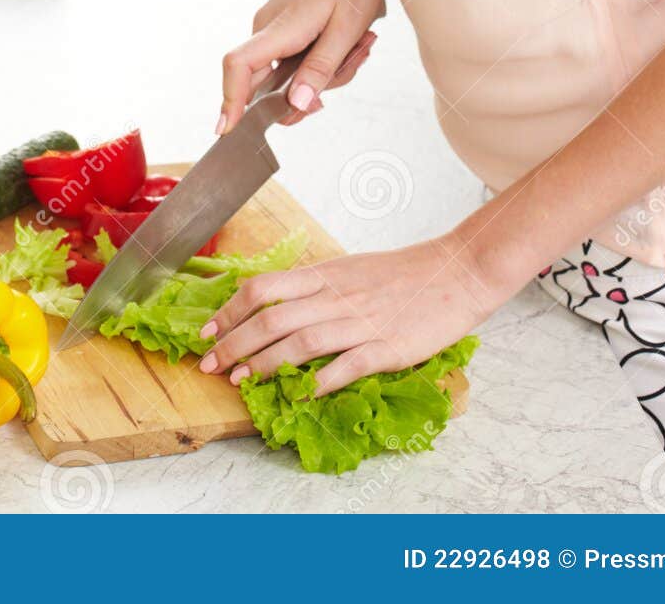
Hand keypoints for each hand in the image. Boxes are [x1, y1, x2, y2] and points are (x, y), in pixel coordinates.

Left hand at [196, 231, 502, 396]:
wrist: (456, 272)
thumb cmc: (404, 273)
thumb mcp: (352, 269)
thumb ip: (318, 287)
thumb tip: (278, 306)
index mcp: (326, 274)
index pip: (263, 288)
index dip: (229, 310)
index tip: (208, 331)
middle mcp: (337, 296)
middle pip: (272, 318)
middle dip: (234, 343)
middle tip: (210, 364)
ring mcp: (361, 322)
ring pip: (300, 342)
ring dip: (265, 364)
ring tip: (241, 380)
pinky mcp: (387, 347)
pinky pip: (346, 366)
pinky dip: (319, 382)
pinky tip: (300, 396)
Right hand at [217, 0, 385, 134]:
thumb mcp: (347, 27)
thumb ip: (320, 70)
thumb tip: (295, 106)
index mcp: (279, 27)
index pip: (238, 67)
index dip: (229, 100)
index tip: (226, 130)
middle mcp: (267, 27)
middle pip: (272, 82)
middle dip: (313, 90)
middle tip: (355, 62)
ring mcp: (275, 24)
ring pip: (292, 70)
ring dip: (329, 70)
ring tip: (362, 43)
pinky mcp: (286, 22)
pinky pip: (298, 55)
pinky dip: (326, 57)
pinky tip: (354, 40)